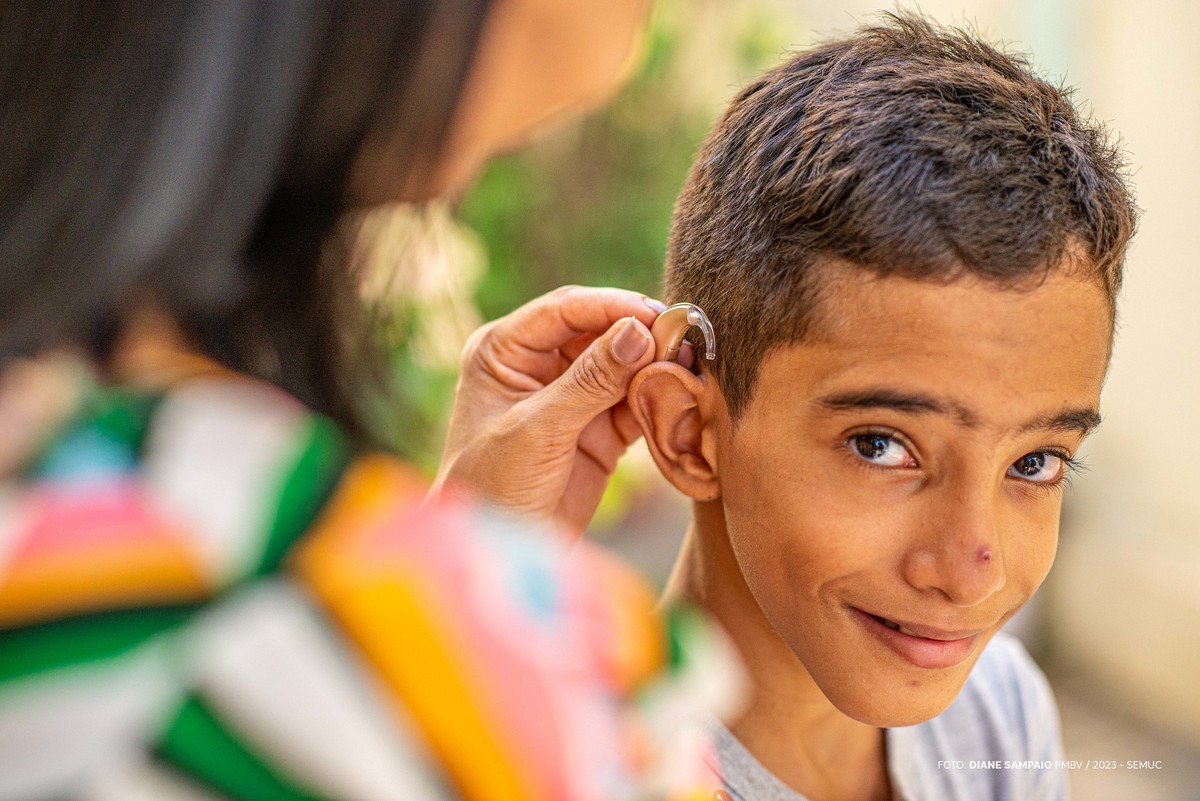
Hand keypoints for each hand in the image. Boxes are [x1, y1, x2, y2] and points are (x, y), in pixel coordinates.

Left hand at [433, 285, 663, 535]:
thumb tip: (639, 331)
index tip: (656, 314)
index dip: (612, 306)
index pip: (565, 310)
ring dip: (655, 367)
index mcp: (504, 351)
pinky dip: (659, 400)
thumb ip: (590, 380)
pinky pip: (635, 403)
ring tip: (691, 366)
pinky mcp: (598, 431)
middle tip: (684, 339)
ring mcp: (571, 398)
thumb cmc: (493, 488)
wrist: (499, 556)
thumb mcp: (538, 430)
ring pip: (623, 366)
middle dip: (641, 335)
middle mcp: (536, 365)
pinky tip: (684, 396)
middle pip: (600, 331)